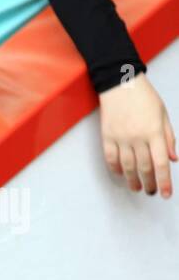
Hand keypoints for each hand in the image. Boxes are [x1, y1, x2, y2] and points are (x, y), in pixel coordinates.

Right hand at [99, 74, 176, 197]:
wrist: (120, 85)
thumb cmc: (144, 97)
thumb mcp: (163, 115)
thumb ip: (169, 138)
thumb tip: (172, 159)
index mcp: (154, 132)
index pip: (160, 163)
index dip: (164, 181)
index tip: (166, 194)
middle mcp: (137, 138)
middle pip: (144, 168)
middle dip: (149, 183)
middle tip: (152, 192)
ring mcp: (121, 138)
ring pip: (127, 166)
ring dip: (133, 180)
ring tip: (136, 188)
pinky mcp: (107, 137)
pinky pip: (111, 158)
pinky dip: (116, 169)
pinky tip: (121, 174)